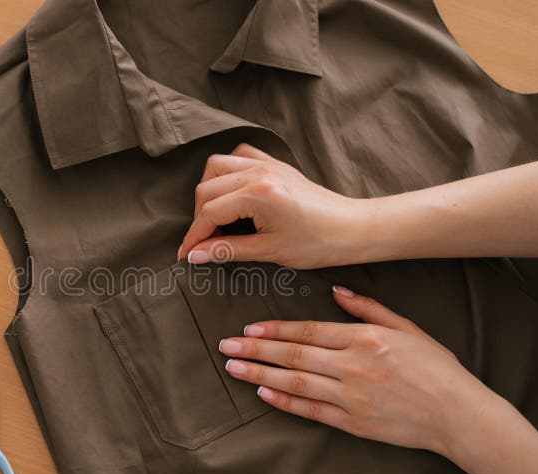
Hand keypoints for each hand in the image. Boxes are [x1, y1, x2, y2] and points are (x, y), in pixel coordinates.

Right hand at [177, 143, 370, 268]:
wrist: (352, 228)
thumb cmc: (317, 243)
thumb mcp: (269, 251)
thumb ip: (228, 250)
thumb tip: (195, 255)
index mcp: (258, 193)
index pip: (209, 212)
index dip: (194, 236)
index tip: (185, 255)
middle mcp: (259, 171)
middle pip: (207, 189)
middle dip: (200, 218)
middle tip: (204, 243)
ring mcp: (267, 163)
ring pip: (217, 166)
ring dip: (209, 192)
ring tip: (216, 218)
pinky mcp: (275, 163)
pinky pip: (239, 155)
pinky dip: (227, 171)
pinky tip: (232, 192)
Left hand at [218, 285, 496, 454]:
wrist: (457, 413)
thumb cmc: (435, 367)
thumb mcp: (405, 327)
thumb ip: (368, 308)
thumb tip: (337, 290)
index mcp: (363, 338)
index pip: (308, 331)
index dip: (275, 328)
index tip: (248, 327)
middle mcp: (352, 365)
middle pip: (293, 355)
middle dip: (256, 349)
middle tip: (226, 346)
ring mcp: (351, 395)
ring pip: (296, 381)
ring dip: (260, 373)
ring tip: (233, 368)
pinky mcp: (353, 422)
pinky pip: (311, 410)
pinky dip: (286, 401)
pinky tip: (263, 392)